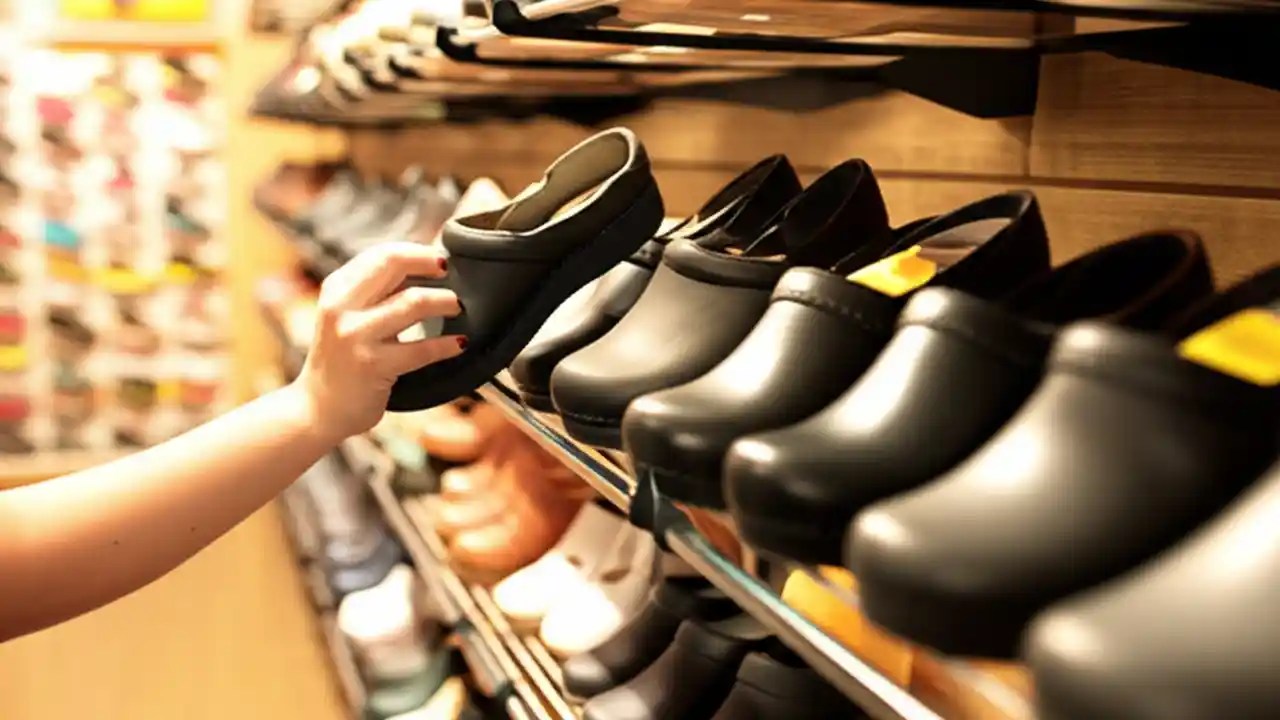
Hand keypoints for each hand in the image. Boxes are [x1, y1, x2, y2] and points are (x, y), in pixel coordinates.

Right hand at [293, 243, 463, 442]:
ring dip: (444, 301)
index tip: (438, 259)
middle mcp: (341, 308)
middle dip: (429, 263)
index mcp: (337, 289)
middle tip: (449, 272)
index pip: (380, 254)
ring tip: (456, 306)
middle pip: (393, 264)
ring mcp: (356, 336)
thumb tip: (422, 266)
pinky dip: (447, 344)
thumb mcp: (346, 316)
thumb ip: (375, 291)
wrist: (317, 408)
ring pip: (413, 303)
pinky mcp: (374, 366)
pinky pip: (422, 349)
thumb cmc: (341, 360)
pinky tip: (460, 344)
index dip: (415, 252)